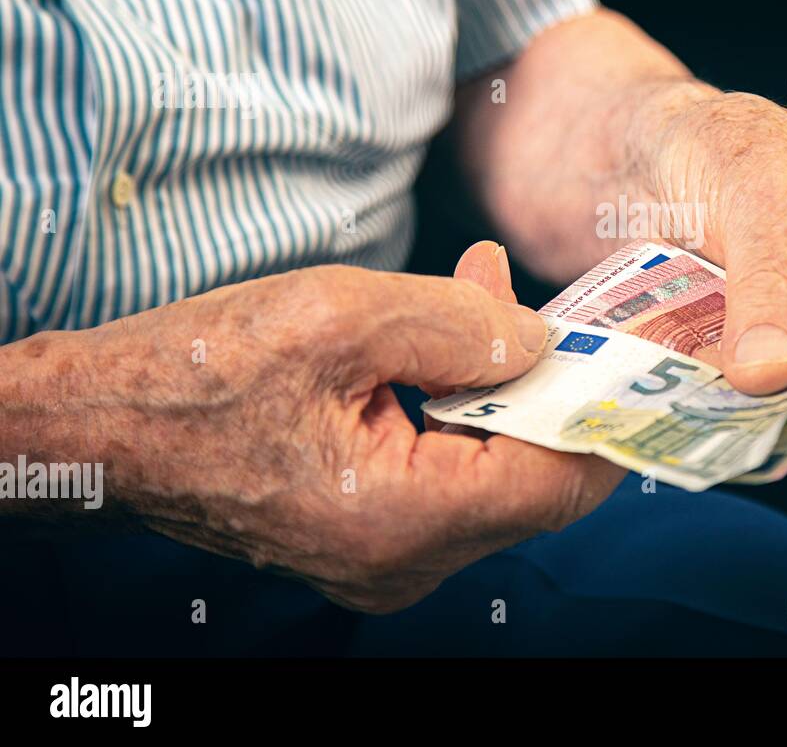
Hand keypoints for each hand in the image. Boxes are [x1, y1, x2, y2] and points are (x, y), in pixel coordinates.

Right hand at [32, 251, 622, 612]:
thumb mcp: (341, 316)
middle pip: (531, 479)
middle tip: (541, 298)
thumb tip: (541, 342)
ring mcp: (385, 560)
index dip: (597, 410)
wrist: (100, 426)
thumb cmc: (201, 371)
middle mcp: (404, 562)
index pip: (556, 481)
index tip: (620, 347)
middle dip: (544, 383)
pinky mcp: (367, 538)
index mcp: (403, 520)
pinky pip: (447, 476)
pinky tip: (440, 342)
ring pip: (491, 472)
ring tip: (477, 290)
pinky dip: (459, 408)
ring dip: (498, 385)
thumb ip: (462, 325)